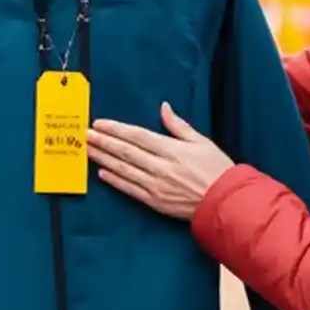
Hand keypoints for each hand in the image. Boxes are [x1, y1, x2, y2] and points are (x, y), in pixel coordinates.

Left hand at [87, 102, 234, 220]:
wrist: (225, 202)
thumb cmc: (217, 169)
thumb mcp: (201, 141)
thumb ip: (178, 125)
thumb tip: (163, 107)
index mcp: (171, 149)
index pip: (137, 136)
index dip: (116, 129)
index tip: (99, 124)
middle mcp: (160, 167)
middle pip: (125, 151)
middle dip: (103, 142)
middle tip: (85, 135)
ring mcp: (155, 185)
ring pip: (123, 169)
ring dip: (103, 159)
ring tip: (88, 150)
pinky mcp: (155, 201)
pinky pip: (129, 189)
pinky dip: (115, 180)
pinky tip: (102, 173)